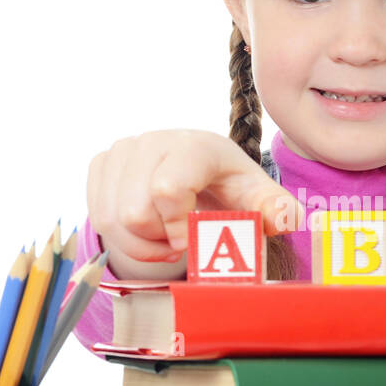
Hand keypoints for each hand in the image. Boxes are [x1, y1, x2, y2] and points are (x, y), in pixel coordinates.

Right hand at [87, 129, 304, 279]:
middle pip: (135, 214)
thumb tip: (288, 219)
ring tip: (165, 237)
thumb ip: (276, 209)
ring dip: (140, 244)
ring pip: (111, 220)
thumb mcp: (255, 198)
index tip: (193, 238)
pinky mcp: (101, 164)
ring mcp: (122, 151)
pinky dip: (122, 237)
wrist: (196, 170)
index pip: (167, 190)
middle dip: (159, 240)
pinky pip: (97, 216)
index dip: (177, 227)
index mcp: (193, 147)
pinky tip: (146, 230)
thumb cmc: (227, 188)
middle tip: (181, 240)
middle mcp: (152, 141)